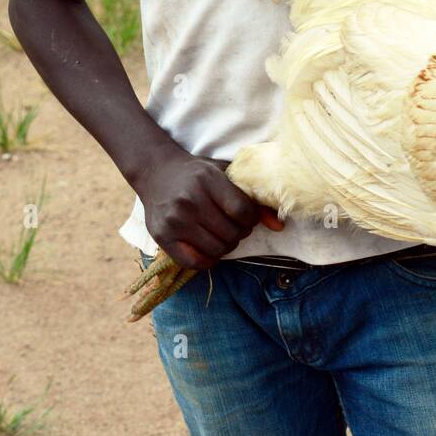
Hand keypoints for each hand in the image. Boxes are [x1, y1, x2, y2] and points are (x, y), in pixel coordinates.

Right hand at [134, 147, 279, 269]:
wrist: (156, 172)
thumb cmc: (197, 174)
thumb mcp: (225, 175)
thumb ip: (253, 199)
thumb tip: (279, 226)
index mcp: (207, 179)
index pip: (242, 211)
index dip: (251, 220)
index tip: (246, 217)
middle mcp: (189, 200)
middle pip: (231, 233)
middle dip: (239, 233)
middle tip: (233, 226)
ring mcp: (174, 220)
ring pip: (216, 249)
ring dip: (225, 247)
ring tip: (221, 235)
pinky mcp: (162, 236)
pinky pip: (195, 262)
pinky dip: (208, 260)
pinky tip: (208, 247)